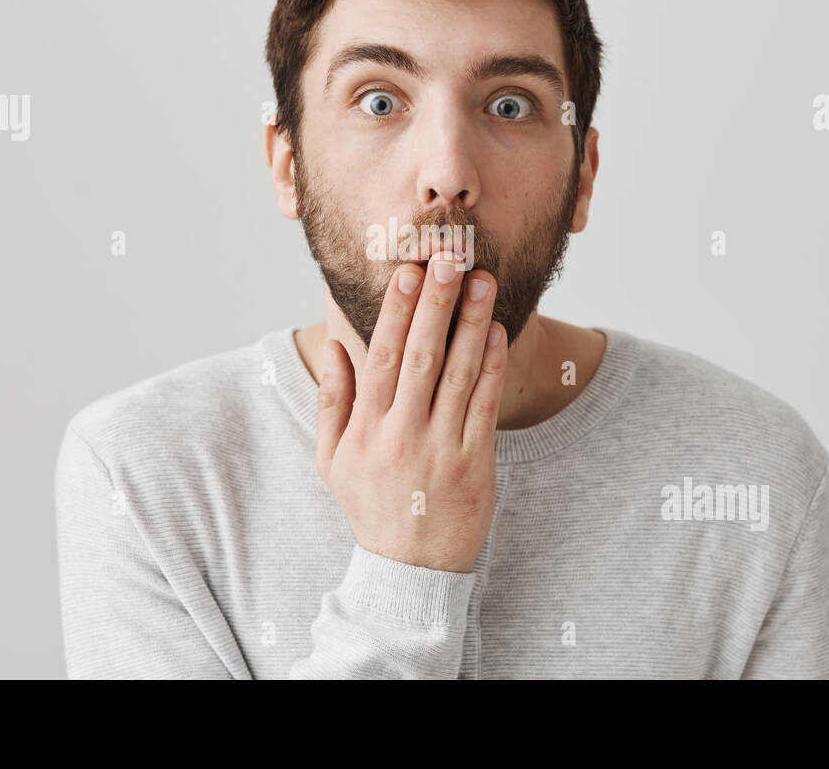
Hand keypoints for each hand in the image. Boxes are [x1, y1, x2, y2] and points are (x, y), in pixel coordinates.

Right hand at [315, 254, 506, 573]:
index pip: (382, 358)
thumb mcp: (332, 459)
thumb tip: (335, 348)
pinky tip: (496, 332)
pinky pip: (485, 405)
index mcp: (367, 429)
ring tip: (481, 281)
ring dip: (471, 323)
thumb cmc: (371, 505)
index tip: (409, 272)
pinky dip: (491, 365)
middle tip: (449, 259)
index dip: (397, 312)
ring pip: (458, 374)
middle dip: (436, 304)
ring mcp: (441, 448)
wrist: (411, 568)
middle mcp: (402, 434)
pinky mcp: (475, 462)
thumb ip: (332, 401)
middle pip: (421, 356)